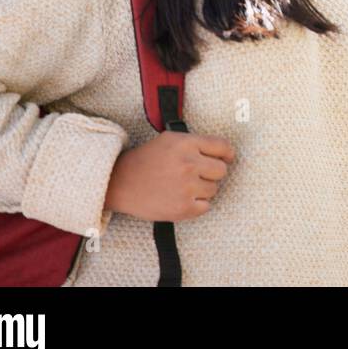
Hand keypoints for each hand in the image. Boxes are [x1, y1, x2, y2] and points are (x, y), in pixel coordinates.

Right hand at [104, 131, 235, 222]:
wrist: (120, 183)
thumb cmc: (147, 160)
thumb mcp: (170, 139)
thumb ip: (196, 142)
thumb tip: (224, 152)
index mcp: (187, 144)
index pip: (223, 147)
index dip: (227, 154)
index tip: (226, 159)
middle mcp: (189, 164)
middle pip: (222, 170)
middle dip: (212, 173)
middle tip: (197, 175)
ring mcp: (186, 187)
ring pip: (214, 189)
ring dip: (203, 189)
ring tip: (183, 187)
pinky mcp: (183, 209)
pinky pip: (206, 207)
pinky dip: (197, 205)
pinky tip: (182, 199)